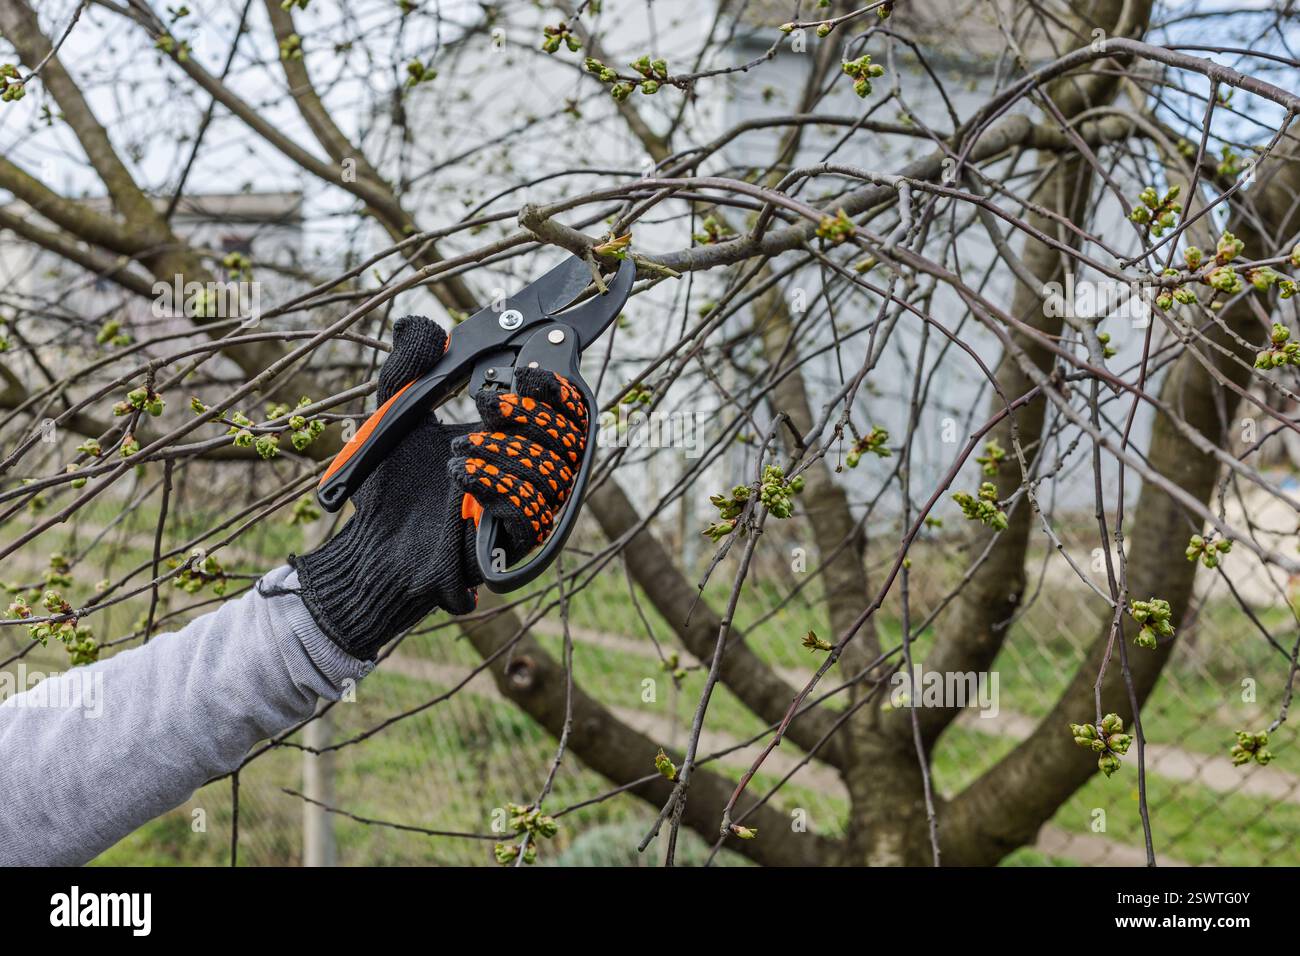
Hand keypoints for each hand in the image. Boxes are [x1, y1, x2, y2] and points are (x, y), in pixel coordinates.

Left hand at [289, 316, 587, 659]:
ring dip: (506, 452)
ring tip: (462, 452)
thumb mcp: (397, 415)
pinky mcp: (516, 542)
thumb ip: (409, 368)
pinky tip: (462, 479)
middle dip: (533, 416)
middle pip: (573, 437)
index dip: (556, 387)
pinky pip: (534, 510)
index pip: (565, 408)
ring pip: (553, 471)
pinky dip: (500, 487)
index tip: (525, 374)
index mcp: (516, 437)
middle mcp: (532, 471)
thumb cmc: (390, 485)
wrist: (374, 544)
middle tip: (488, 408)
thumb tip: (420, 325)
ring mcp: (528, 507)